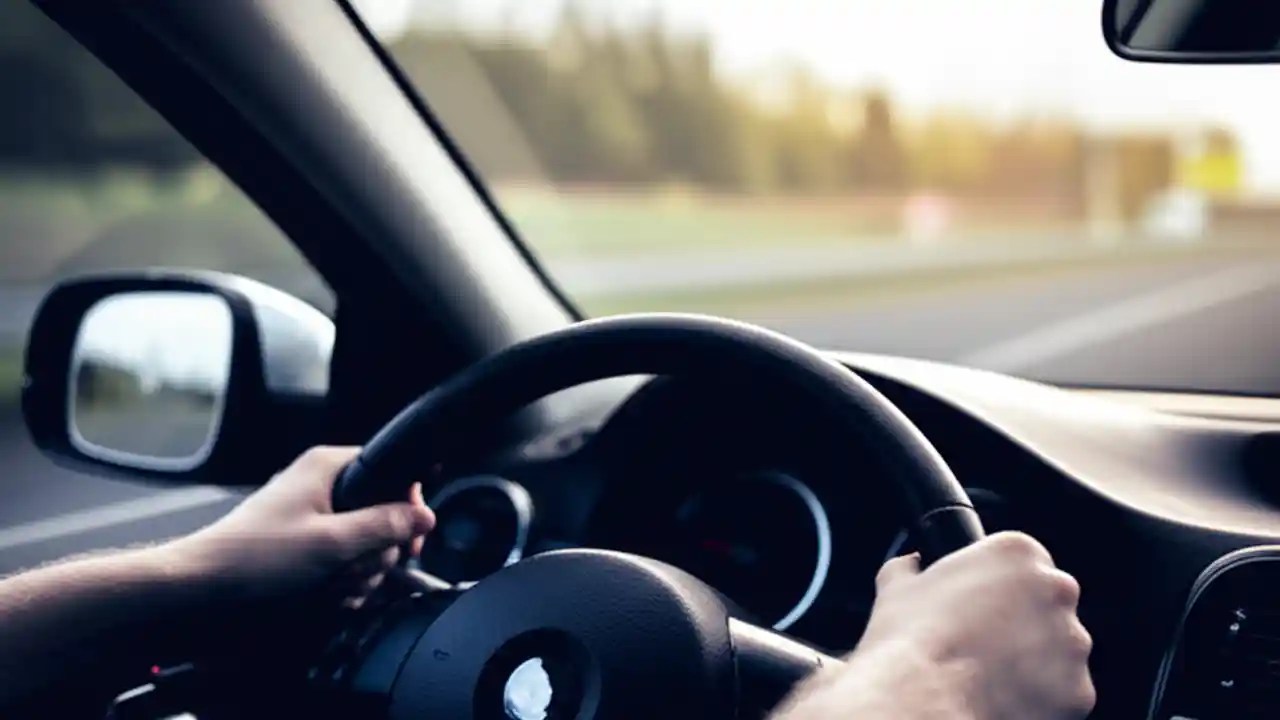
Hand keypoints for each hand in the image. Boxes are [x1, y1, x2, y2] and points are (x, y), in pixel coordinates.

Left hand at [171, 446, 435, 608]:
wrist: (201, 592)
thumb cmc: (254, 558)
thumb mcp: (331, 542)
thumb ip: (384, 526)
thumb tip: (425, 516)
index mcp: (327, 467)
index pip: (390, 470)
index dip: (406, 505)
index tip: (408, 536)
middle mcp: (322, 487)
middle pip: (383, 515)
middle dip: (378, 551)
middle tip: (357, 568)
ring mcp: (315, 520)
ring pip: (366, 545)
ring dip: (361, 573)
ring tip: (335, 587)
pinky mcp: (307, 549)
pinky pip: (345, 563)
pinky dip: (344, 584)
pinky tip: (329, 596)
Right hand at [775, 532, 1093, 719]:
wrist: (924, 702)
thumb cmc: (911, 642)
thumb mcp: (898, 588)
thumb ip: (913, 568)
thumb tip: (910, 566)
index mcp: (1017, 552)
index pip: (1021, 562)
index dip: (997, 587)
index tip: (979, 606)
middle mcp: (1056, 589)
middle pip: (1047, 602)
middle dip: (1022, 621)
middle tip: (983, 643)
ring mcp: (1073, 642)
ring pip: (1058, 649)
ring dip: (1033, 660)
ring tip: (987, 675)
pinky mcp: (1079, 690)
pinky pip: (1063, 691)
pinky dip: (1039, 697)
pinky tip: (1001, 698)